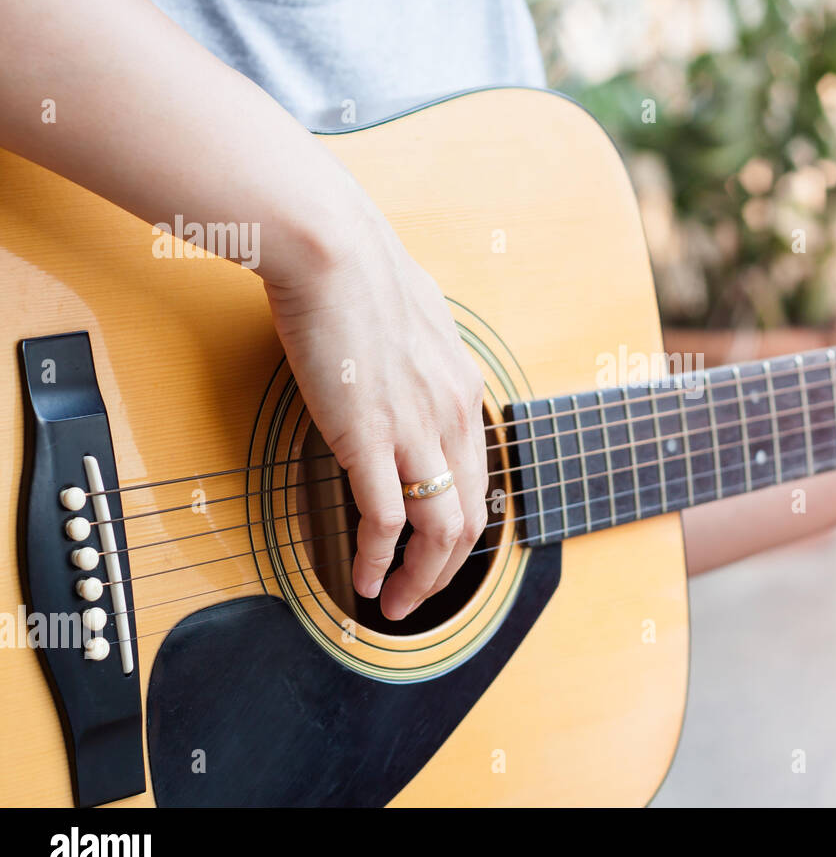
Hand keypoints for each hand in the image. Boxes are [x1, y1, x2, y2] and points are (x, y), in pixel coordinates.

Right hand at [263, 209, 487, 620]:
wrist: (333, 250)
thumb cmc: (362, 273)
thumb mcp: (415, 317)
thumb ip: (420, 354)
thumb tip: (407, 358)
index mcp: (464, 390)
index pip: (479, 480)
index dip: (462, 528)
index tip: (438, 552)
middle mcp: (453, 417)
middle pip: (470, 518)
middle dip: (447, 570)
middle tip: (420, 597)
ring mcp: (415, 430)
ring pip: (439, 530)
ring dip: (421, 580)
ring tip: (397, 607)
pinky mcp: (369, 438)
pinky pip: (386, 519)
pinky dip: (379, 560)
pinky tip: (365, 581)